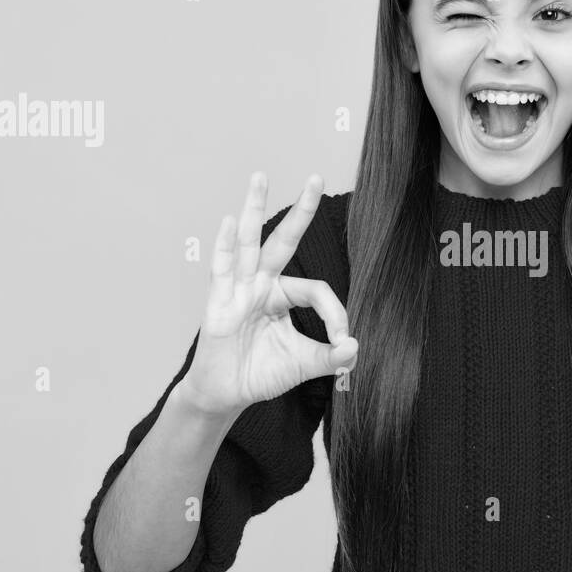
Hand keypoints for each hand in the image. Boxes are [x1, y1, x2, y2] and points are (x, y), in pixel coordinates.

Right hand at [178, 172, 357, 415]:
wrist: (226, 395)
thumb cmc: (260, 373)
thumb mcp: (303, 364)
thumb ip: (329, 357)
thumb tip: (354, 349)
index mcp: (282, 296)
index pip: (316, 290)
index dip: (335, 314)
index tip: (343, 342)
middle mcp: (261, 285)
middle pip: (283, 240)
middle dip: (301, 210)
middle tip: (317, 177)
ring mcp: (238, 290)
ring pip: (249, 242)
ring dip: (254, 209)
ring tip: (261, 176)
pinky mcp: (218, 302)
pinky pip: (222, 269)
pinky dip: (225, 245)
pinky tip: (229, 222)